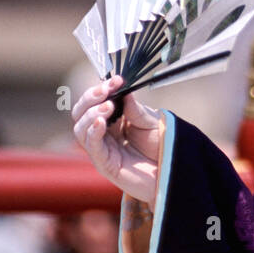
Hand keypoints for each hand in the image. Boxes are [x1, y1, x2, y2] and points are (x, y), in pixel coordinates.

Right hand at [71, 75, 163, 206]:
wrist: (173, 172)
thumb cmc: (162, 147)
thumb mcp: (150, 122)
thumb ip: (135, 108)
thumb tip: (123, 90)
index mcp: (112, 120)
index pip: (95, 101)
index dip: (101, 89)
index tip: (116, 80)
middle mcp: (103, 134)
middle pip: (80, 113)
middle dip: (90, 98)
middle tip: (105, 90)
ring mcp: (102, 149)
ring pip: (80, 129)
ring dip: (91, 114)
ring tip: (108, 107)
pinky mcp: (105, 164)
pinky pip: (92, 147)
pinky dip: (93, 132)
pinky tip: (100, 122)